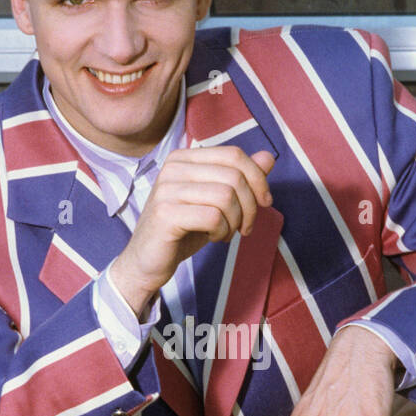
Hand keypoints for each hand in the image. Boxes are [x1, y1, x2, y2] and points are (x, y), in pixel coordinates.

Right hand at [110, 145, 275, 314]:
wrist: (147, 261)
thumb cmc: (183, 230)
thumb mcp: (216, 201)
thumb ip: (240, 177)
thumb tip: (268, 157)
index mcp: (184, 158)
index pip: (233, 154)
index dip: (258, 178)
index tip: (265, 202)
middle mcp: (173, 168)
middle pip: (234, 176)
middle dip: (250, 206)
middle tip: (244, 227)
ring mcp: (167, 189)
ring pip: (226, 196)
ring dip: (235, 221)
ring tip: (225, 233)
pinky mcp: (166, 214)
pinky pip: (213, 217)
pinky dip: (221, 232)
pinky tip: (213, 238)